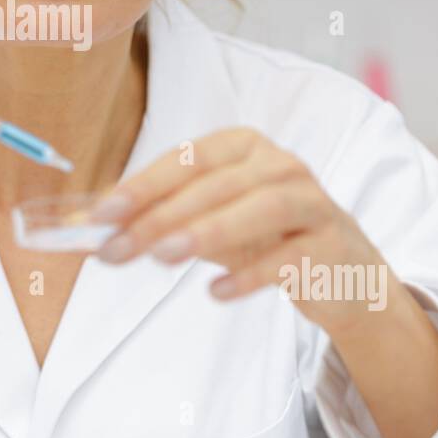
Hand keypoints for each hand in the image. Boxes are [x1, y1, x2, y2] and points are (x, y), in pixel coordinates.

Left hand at [92, 127, 390, 333]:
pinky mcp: (331, 245)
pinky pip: (289, 256)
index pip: (188, 158)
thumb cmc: (265, 238)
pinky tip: (217, 291)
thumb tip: (94, 230)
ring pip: (259, 207)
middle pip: (216, 184)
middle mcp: (280, 164)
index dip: (143, 183)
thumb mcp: (210, 225)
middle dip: (160, 214)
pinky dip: (251, 273)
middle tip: (118, 246)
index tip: (101, 213)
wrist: (343, 274)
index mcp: (244, 146)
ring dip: (207, 230)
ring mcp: (311, 202)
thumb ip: (159, 221)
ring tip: (162, 256)